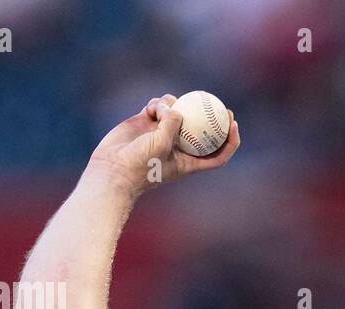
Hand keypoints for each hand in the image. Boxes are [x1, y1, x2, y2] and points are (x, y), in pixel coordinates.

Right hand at [85, 93, 240, 198]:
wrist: (112, 169)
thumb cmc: (140, 165)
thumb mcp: (161, 144)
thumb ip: (172, 124)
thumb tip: (176, 107)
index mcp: (188, 162)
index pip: (217, 155)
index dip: (229, 142)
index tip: (233, 125)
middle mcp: (177, 147)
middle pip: (201, 131)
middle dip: (212, 117)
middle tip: (218, 103)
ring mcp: (161, 134)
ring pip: (178, 114)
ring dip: (176, 106)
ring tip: (170, 104)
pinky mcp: (145, 124)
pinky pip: (158, 108)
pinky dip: (158, 104)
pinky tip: (154, 106)